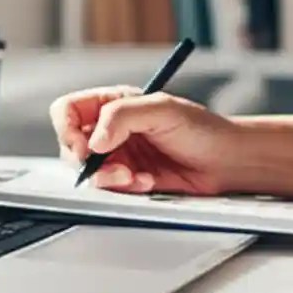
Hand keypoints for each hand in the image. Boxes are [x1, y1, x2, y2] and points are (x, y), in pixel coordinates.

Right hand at [48, 87, 241, 194]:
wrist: (226, 161)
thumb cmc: (201, 128)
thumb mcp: (163, 109)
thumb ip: (122, 117)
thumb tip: (94, 140)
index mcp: (112, 103)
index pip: (67, 111)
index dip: (66, 129)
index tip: (83, 147)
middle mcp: (109, 129)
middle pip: (71, 145)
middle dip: (88, 161)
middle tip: (112, 167)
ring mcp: (117, 156)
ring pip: (88, 172)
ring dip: (108, 178)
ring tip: (134, 177)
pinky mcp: (128, 179)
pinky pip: (109, 190)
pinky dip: (124, 189)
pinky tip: (146, 183)